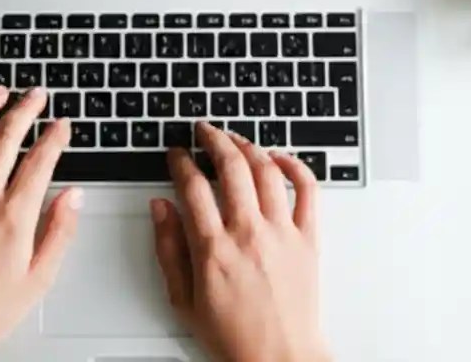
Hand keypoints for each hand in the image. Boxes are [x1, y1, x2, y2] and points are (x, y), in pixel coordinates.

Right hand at [152, 122, 329, 361]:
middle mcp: (249, 234)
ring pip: (266, 170)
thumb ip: (168, 249)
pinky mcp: (308, 238)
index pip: (192, 186)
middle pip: (231, 166)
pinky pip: (307, 190)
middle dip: (213, 139)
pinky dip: (295, 166)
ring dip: (248, 146)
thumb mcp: (183, 299)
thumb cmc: (234, 337)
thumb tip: (161, 208)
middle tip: (204, 131)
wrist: (279, 359)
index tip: (176, 153)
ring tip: (235, 139)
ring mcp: (282, 233)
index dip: (181, 161)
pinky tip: (279, 158)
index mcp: (213, 249)